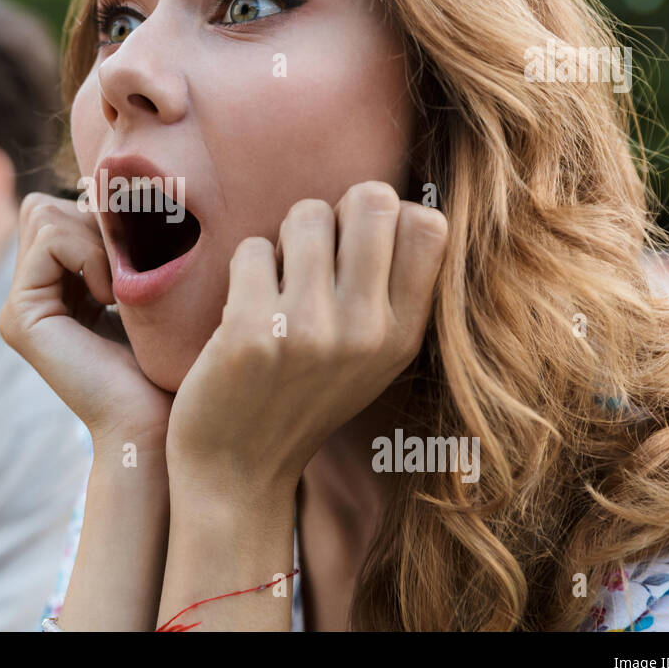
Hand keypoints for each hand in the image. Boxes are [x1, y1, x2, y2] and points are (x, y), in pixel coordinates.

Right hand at [0, 192, 171, 445]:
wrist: (163, 423)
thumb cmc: (174, 360)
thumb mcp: (151, 282)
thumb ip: (127, 238)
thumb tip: (118, 182)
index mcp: (58, 287)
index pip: (60, 209)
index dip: (101, 216)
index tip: (142, 259)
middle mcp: (31, 295)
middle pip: (45, 206)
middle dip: (93, 221)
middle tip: (132, 268)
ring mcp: (20, 307)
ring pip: (43, 213)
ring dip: (95, 238)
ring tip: (123, 287)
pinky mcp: (21, 317)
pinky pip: (49, 239)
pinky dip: (88, 255)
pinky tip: (112, 297)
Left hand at [166, 181, 447, 498]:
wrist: (238, 469)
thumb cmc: (303, 394)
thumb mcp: (372, 356)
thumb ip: (390, 290)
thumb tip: (390, 198)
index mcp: (404, 335)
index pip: (430, 225)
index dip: (389, 216)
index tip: (358, 248)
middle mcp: (367, 332)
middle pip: (370, 200)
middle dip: (335, 212)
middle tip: (313, 254)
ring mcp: (310, 332)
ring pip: (305, 215)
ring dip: (284, 240)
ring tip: (277, 286)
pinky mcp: (252, 333)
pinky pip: (251, 249)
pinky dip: (244, 269)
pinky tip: (245, 310)